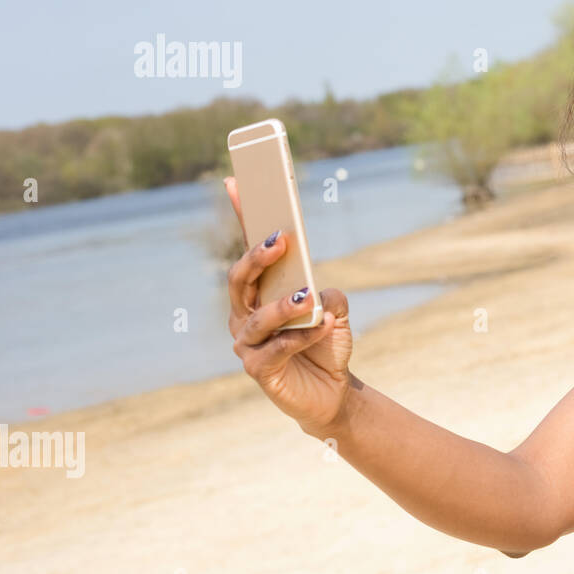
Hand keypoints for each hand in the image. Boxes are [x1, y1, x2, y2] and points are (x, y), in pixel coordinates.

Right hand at [224, 176, 354, 434]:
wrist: (332, 391)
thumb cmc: (326, 343)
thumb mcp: (335, 311)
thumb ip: (328, 294)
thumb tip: (318, 291)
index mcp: (260, 293)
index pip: (247, 252)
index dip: (242, 217)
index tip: (238, 182)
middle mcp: (245, 314)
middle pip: (240, 279)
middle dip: (257, 257)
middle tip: (283, 241)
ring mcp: (247, 343)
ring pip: (257, 317)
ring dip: (284, 305)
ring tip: (308, 296)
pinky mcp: (257, 369)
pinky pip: (277, 348)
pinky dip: (303, 336)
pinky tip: (325, 326)